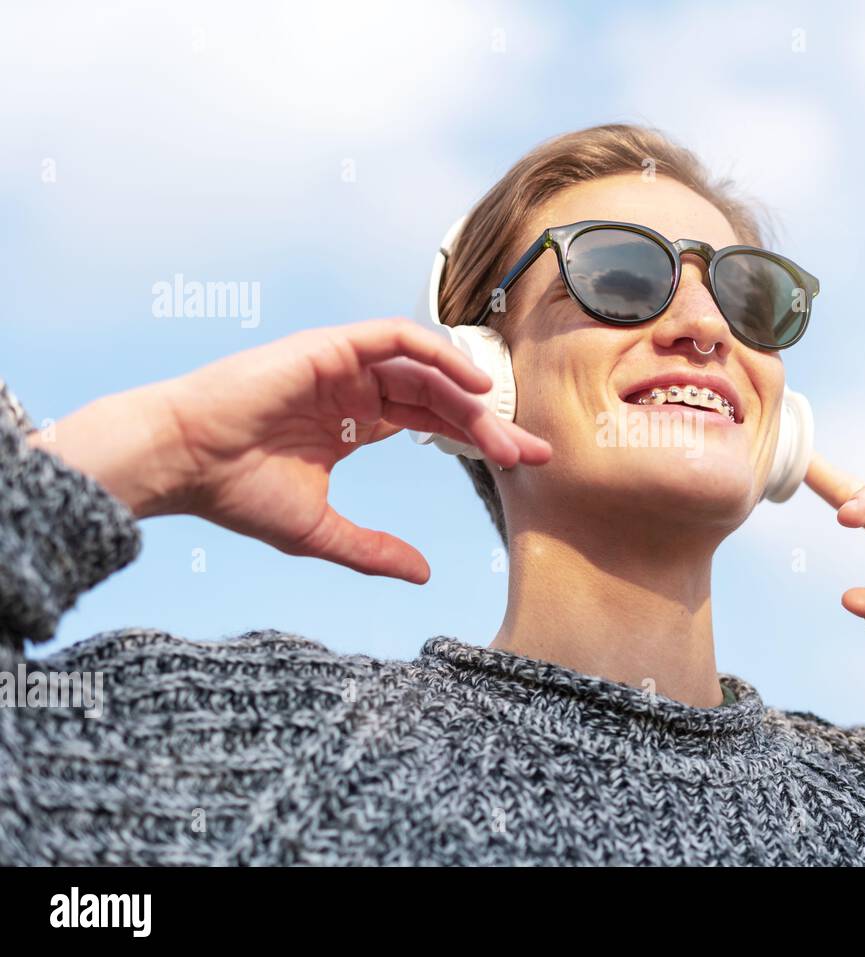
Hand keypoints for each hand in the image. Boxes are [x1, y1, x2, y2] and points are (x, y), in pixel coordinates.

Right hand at [29, 318, 549, 582]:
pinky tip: (473, 382)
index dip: (477, 438)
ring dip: (468, 399)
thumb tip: (424, 574)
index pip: (431, 422)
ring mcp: (342, 365)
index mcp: (352, 423)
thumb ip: (373, 550)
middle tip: (530, 454)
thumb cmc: (236, 493)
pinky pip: (395, 337)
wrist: (183, 464)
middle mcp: (353, 390)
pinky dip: (436, 352)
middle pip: (438, 397)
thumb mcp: (320, 533)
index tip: (522, 464)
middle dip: (488, 423)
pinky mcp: (329, 347)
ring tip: (505, 433)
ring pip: (425, 370)